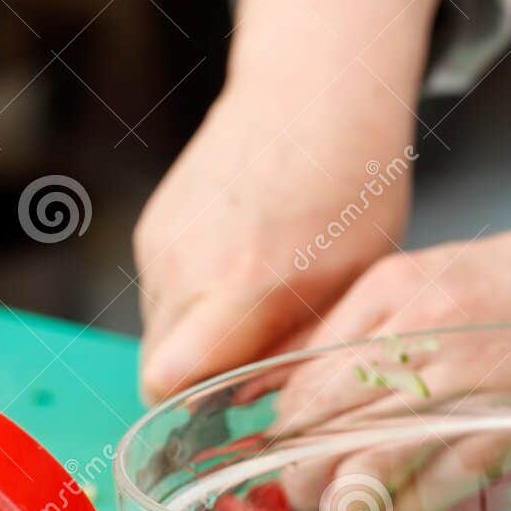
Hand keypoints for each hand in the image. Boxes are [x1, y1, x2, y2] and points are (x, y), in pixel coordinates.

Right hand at [134, 0, 441, 400]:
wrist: (315, 92)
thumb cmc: (354, 184)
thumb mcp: (355, 280)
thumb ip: (308, 348)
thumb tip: (279, 406)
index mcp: (243, 284)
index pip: (171, 383)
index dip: (195, 414)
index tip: (235, 418)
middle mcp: (188, 264)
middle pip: (159, 368)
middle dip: (202, 387)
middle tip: (256, 378)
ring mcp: (163, 242)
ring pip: (159, 332)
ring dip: (199, 344)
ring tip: (258, 320)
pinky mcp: (155, 226)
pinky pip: (160, 293)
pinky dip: (193, 306)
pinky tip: (245, 282)